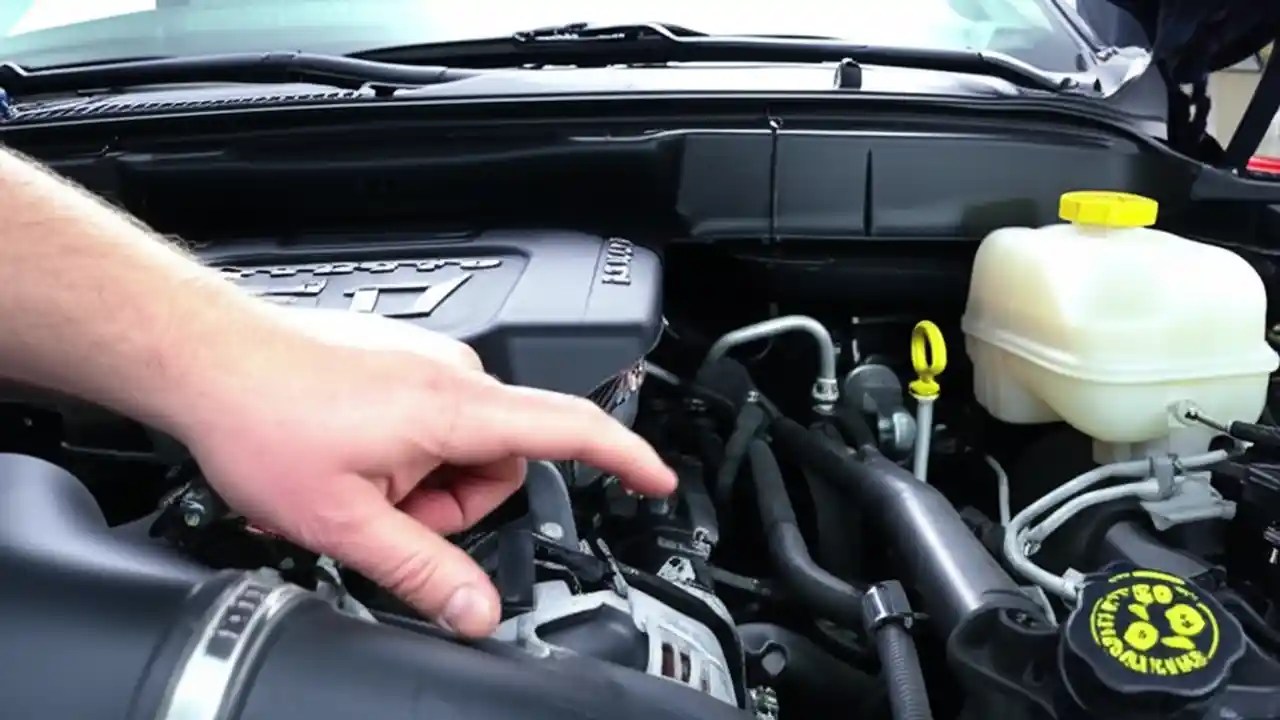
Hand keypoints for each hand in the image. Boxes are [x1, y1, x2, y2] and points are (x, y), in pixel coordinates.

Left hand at [174, 308, 675, 636]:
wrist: (209, 358)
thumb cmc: (266, 419)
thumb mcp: (345, 520)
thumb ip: (422, 570)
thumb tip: (476, 610)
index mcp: (455, 408)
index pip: (571, 428)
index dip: (626, 458)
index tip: (658, 480)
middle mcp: (452, 374)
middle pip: (505, 460)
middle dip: (458, 505)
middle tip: (392, 516)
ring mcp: (426, 364)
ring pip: (466, 447)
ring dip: (428, 482)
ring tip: (362, 484)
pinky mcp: (402, 363)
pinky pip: (436, 421)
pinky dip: (410, 453)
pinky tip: (353, 457)